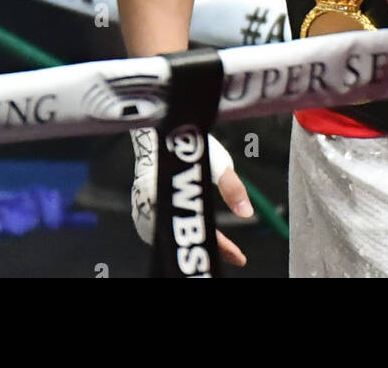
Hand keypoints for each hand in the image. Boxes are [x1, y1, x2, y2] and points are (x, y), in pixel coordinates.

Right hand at [130, 129, 252, 265]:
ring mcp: (143, 210)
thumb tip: (247, 213)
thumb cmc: (190, 144)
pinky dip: (180, 235)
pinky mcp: (141, 208)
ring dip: (194, 243)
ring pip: (172, 238)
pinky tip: (196, 237)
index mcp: (170, 196)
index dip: (222, 247)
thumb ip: (231, 188)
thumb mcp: (217, 163)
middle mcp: (152, 207)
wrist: (163, 130)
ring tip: (220, 249)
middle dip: (210, 249)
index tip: (240, 258)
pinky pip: (163, 231)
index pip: (200, 230)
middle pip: (184, 239)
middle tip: (234, 255)